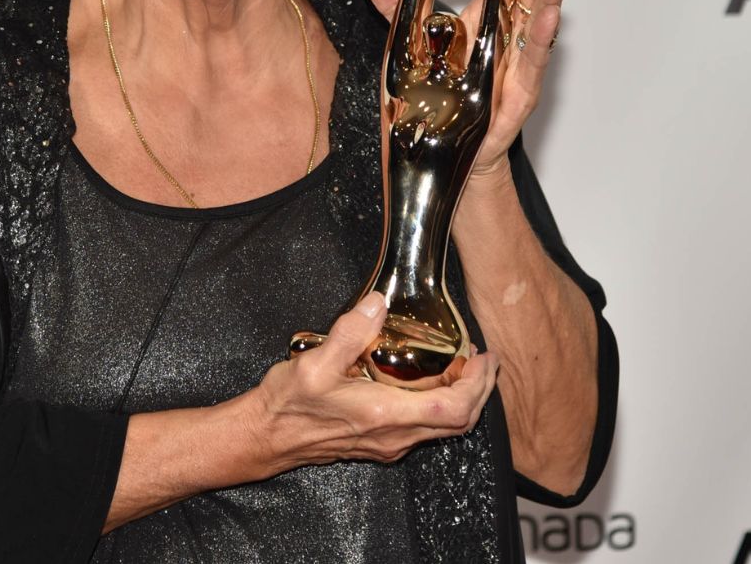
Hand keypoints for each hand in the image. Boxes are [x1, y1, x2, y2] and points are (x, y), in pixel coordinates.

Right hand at [248, 293, 498, 473]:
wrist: (265, 437)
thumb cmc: (287, 406)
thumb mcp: (314, 364)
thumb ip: (349, 333)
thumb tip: (377, 305)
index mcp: (385, 415)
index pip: (454, 409)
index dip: (478, 385)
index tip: (485, 358)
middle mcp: (393, 436)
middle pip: (458, 423)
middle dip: (479, 391)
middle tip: (483, 361)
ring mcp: (387, 443)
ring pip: (442, 428)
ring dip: (461, 400)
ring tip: (462, 368)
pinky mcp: (378, 443)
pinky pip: (423, 429)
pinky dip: (439, 406)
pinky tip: (427, 383)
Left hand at [362, 0, 566, 175]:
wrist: (441, 148)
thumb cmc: (432, 94)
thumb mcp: (409, 40)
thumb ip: (397, 3)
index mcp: (484, 20)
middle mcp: (505, 39)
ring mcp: (514, 66)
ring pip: (535, 26)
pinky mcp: (516, 95)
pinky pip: (529, 65)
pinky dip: (538, 41)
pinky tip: (548, 18)